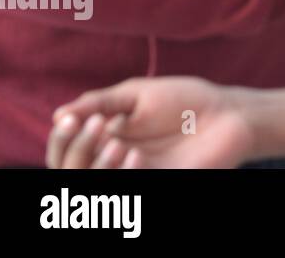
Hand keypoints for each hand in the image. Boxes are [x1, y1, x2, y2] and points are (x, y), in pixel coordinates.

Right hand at [48, 77, 251, 168]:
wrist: (226, 112)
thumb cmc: (183, 100)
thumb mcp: (136, 95)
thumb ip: (99, 103)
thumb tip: (58, 114)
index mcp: (103, 139)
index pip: (64, 151)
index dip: (60, 140)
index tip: (70, 120)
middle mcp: (112, 161)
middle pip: (70, 172)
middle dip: (77, 151)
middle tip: (100, 125)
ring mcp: (134, 175)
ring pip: (94, 186)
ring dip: (97, 167)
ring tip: (118, 144)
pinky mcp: (157, 183)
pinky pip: (127, 188)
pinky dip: (122, 175)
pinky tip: (136, 156)